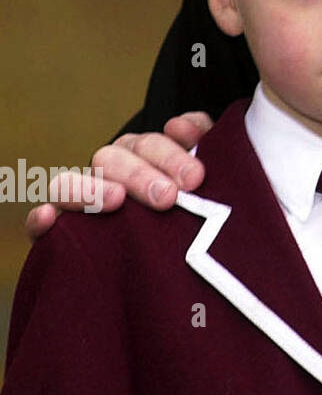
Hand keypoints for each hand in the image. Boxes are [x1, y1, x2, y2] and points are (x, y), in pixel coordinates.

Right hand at [25, 112, 212, 240]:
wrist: (178, 268)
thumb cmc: (192, 219)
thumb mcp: (205, 187)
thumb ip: (207, 151)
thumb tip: (190, 127)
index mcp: (147, 158)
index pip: (154, 143)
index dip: (173, 151)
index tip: (196, 175)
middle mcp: (113, 174)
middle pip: (116, 156)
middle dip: (142, 173)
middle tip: (169, 197)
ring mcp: (84, 201)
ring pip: (73, 180)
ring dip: (92, 187)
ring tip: (116, 201)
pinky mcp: (60, 233)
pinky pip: (42, 218)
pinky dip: (42, 217)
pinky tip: (49, 219)